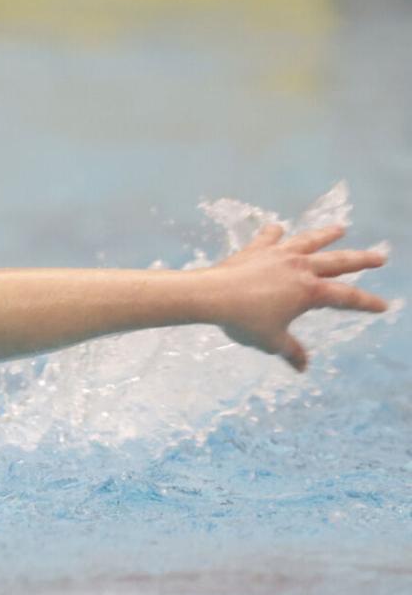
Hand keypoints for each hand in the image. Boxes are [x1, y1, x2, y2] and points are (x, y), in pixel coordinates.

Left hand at [210, 223, 388, 371]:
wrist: (212, 295)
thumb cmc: (244, 321)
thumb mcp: (271, 341)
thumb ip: (290, 352)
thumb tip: (302, 367)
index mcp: (310, 291)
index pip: (346, 298)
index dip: (366, 303)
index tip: (383, 305)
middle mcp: (301, 268)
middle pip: (339, 262)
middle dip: (362, 260)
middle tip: (380, 257)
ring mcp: (280, 255)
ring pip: (310, 241)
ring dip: (327, 235)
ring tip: (341, 229)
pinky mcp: (257, 249)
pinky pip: (269, 238)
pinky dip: (274, 234)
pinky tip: (277, 228)